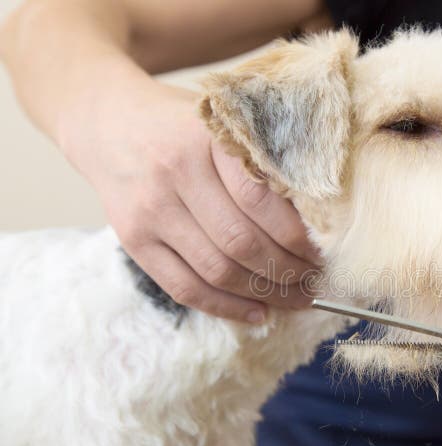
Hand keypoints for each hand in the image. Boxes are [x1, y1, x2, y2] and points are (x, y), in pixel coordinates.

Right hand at [61, 82, 319, 322]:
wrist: (109, 124)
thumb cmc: (184, 127)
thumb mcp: (224, 126)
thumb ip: (263, 161)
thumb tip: (317, 219)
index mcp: (206, 141)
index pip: (260, 202)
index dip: (296, 237)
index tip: (321, 253)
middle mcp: (174, 174)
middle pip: (241, 242)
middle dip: (287, 272)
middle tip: (314, 283)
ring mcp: (150, 211)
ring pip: (216, 270)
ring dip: (263, 293)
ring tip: (295, 299)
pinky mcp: (134, 241)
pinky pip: (184, 288)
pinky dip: (225, 307)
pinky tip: (256, 313)